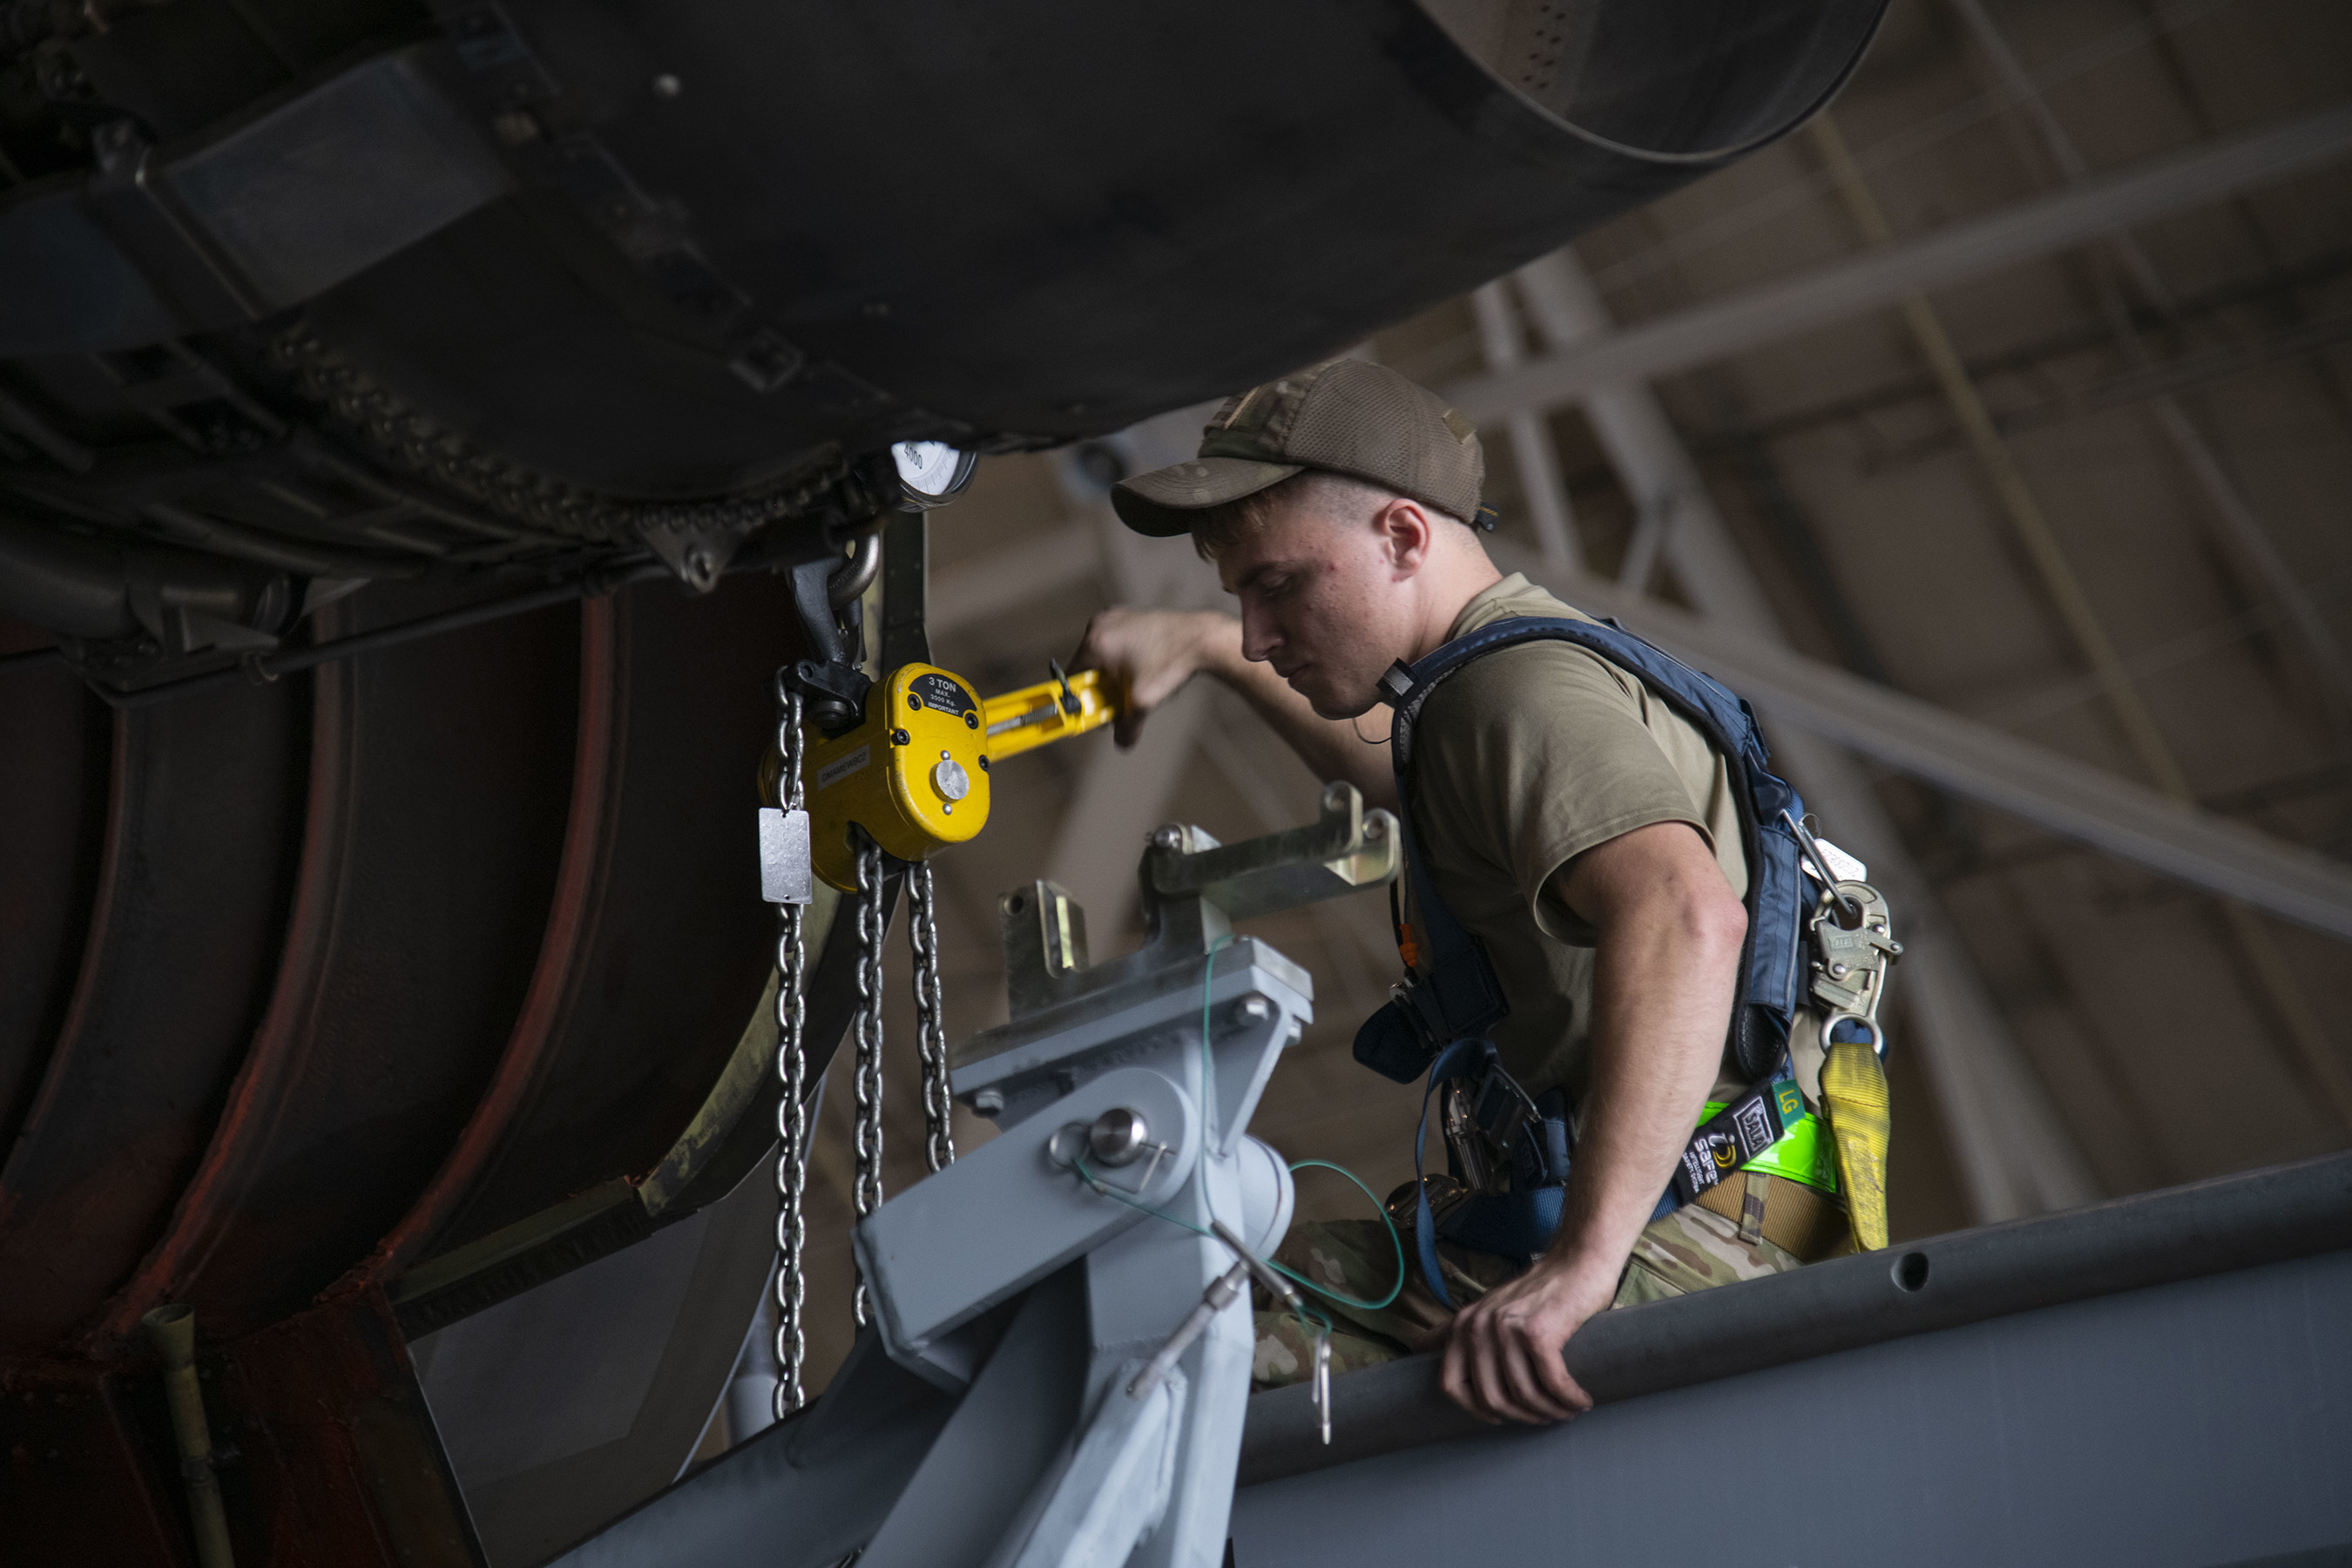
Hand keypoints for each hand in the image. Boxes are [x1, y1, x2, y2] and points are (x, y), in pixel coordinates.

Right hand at [1069, 608, 1237, 745]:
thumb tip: (1122, 742)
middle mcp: (1101, 625)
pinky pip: (1117, 646)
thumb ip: (1127, 727)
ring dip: (1114, 677)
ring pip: (1103, 657)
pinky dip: (1125, 663)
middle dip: (1101, 690)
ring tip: (1136, 687)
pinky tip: (1144, 671)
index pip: (1070, 677)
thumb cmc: (1171, 664)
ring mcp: (1115, 617)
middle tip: (1118, 704)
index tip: (1091, 711)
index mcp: (1095, 642)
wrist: (1201, 639)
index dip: (1080, 699)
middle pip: (1087, 667)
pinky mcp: (1129, 616)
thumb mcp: (1143, 702)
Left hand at [1430, 1258, 1609, 1424]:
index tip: (1499, 1417)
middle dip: (1519, 1416)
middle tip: (1542, 1417)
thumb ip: (1457, 1330)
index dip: (1474, 1410)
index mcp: (1462, 1325)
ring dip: (1550, 1411)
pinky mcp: (1538, 1333)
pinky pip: (1552, 1384)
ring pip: (1524, 1395)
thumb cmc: (1538, 1293)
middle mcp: (1478, 1326)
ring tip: (1566, 1411)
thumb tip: (1416, 1349)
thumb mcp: (1488, 1309)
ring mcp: (1506, 1329)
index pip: (1450, 1384)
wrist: (1577, 1263)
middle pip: (1490, 1398)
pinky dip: (1569, 1399)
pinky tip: (1581, 1401)